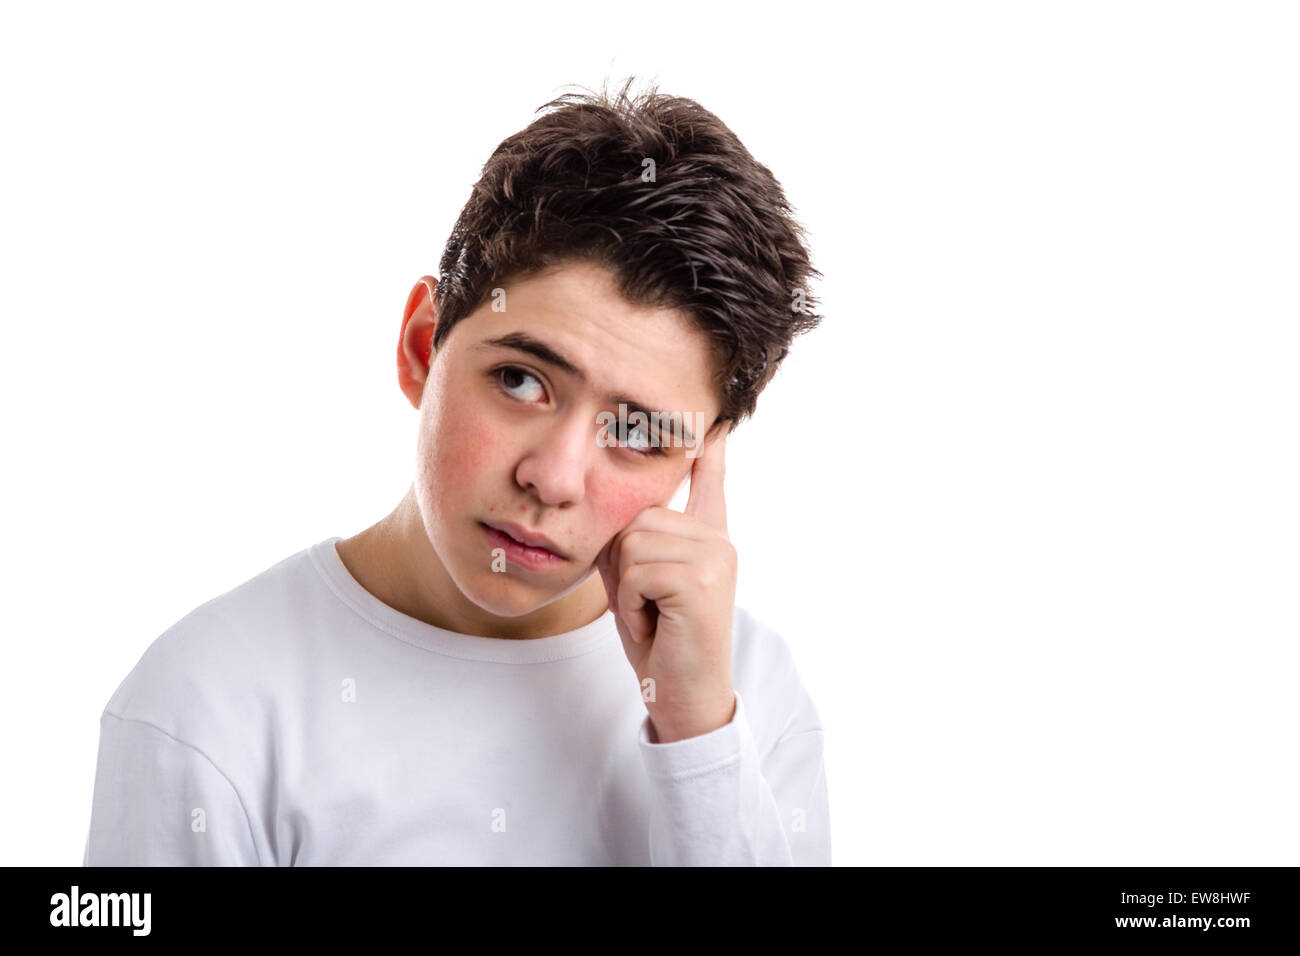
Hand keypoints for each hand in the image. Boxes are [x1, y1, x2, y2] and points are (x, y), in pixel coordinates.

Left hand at [594, 426, 737, 742]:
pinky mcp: (702, 579)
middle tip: (646, 607)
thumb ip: (630, 547)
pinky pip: (636, 571)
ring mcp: (715, 556)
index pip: (709, 484)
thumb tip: (622, 513)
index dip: (710, 452)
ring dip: (625, 589)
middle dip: (623, 566)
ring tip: (651, 616)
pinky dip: (630, 605)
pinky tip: (655, 627)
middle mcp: (718, 541)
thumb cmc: (659, 644)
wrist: (684, 697)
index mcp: (706, 540)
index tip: (716, 421)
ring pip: (632, 542)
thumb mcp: (637, 586)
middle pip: (636, 518)